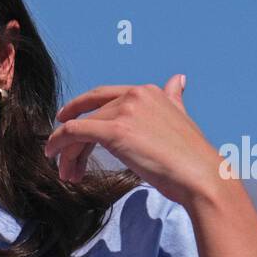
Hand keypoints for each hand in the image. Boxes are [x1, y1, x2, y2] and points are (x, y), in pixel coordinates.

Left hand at [44, 74, 225, 207]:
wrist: (200, 176)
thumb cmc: (191, 157)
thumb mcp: (181, 118)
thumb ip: (173, 98)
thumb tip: (178, 80)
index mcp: (148, 91)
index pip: (103, 97)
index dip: (80, 109)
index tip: (66, 125)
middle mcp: (135, 95)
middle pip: (89, 115)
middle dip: (72, 139)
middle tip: (63, 161)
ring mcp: (124, 111)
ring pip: (79, 127)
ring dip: (66, 151)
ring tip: (66, 174)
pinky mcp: (114, 130)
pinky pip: (74, 132)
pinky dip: (59, 144)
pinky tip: (55, 159)